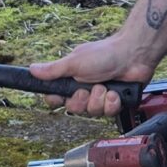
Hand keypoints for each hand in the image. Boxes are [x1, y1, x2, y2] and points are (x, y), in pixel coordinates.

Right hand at [32, 33, 155, 118]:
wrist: (134, 55)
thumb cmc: (105, 53)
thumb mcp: (74, 62)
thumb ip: (53, 70)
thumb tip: (32, 69)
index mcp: (72, 79)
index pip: (56, 97)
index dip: (58, 100)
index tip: (61, 96)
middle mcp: (85, 88)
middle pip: (75, 108)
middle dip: (83, 99)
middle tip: (89, 87)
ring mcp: (100, 96)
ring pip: (92, 112)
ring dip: (99, 99)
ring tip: (105, 86)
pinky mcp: (115, 102)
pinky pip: (108, 113)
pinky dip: (113, 102)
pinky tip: (116, 92)